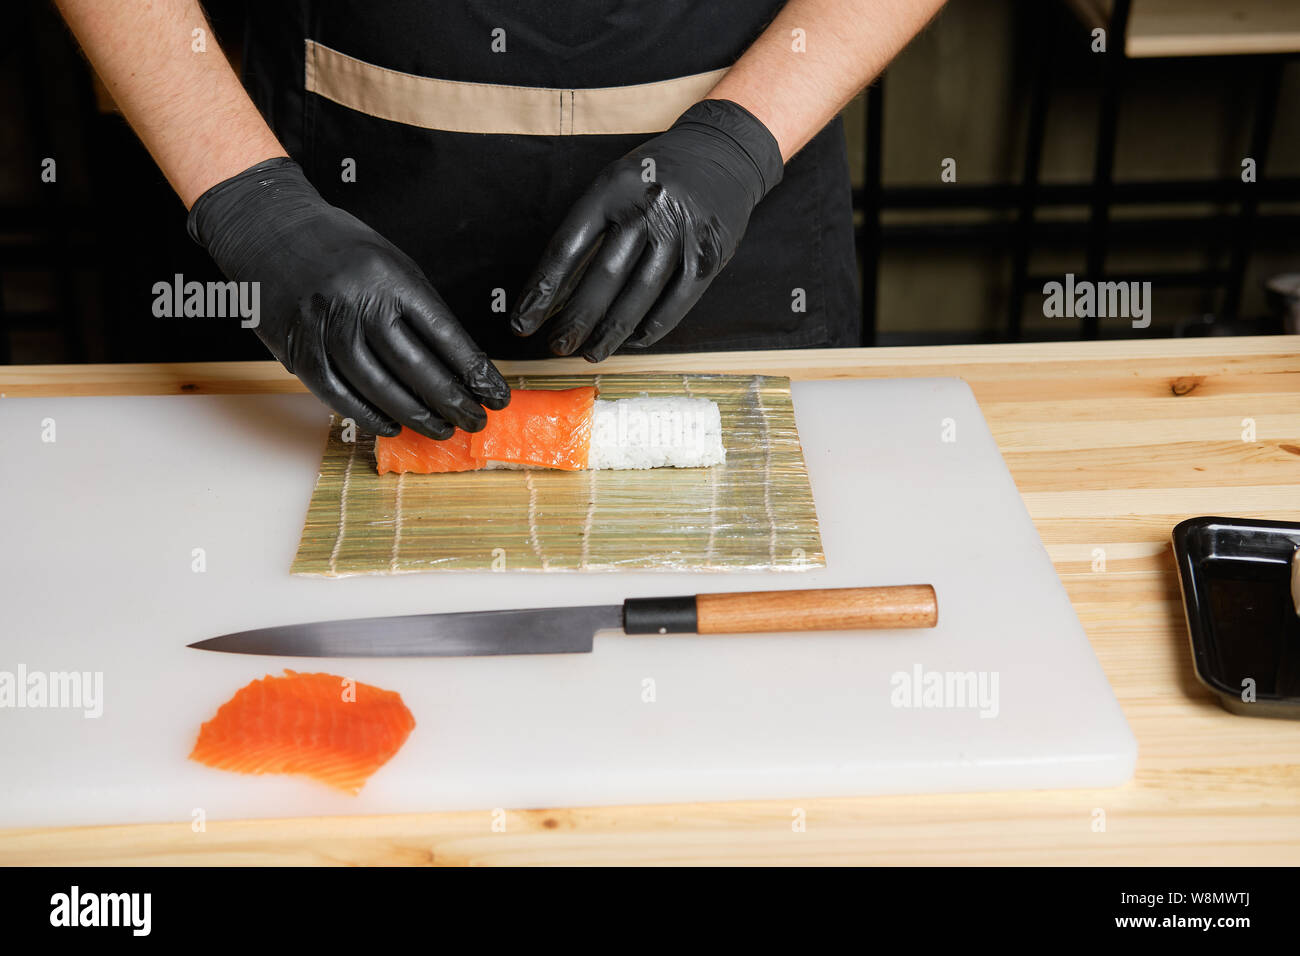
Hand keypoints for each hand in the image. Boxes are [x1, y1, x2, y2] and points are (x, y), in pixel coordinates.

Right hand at [187, 158, 509, 438]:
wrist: (267, 226)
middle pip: (415, 367)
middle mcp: (358, 301)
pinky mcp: (296, 347)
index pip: (445, 335)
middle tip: (475, 421)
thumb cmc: (338, 248)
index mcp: (391, 277)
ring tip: (441, 429)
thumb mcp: (390, 262)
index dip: (475, 372)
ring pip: (378, 387)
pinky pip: (337, 393)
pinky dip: (367, 415)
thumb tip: (458, 364)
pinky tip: (391, 426)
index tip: (496, 395)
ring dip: (415, 415)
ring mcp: (324, 327)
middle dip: (453, 401)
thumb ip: (419, 309)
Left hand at [510, 100, 782, 360]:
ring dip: (613, 331)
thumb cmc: (655, 175)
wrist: (722, 152)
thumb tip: (556, 292)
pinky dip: (655, 325)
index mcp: (611, 189)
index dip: (542, 290)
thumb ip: (588, 231)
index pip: (567, 248)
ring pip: (640, 294)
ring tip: (593, 352)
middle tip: (558, 347)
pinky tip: (636, 340)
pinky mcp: (708, 253)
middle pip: (604, 276)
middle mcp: (645, 209)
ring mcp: (680, 232)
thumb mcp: (614, 184)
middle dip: (577, 319)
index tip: (523, 322)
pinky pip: (678, 300)